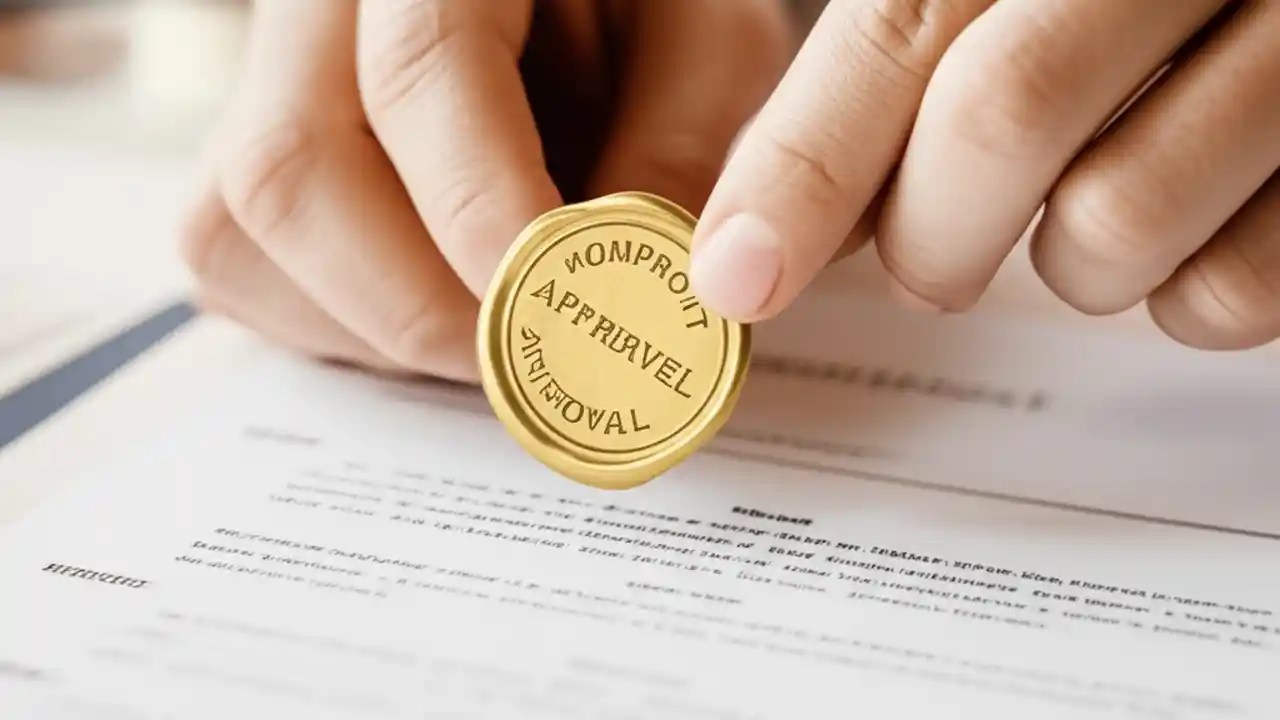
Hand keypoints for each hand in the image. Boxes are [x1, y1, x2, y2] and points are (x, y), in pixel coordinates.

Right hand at [182, 0, 789, 380]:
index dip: (481, 208)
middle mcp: (313, 9)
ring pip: (245, 235)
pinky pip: (247, 274)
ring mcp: (254, 86)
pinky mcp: (236, 164)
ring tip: (502, 334)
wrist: (563, 8)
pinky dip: (350, 329)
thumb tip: (655, 298)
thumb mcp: (700, 45)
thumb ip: (681, 148)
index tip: (563, 313)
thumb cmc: (636, 11)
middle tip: (537, 362)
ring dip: (385, 328)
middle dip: (423, 304)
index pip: (419, 68)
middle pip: (290, 171)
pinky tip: (444, 310)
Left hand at [691, 0, 1279, 349]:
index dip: (802, 164)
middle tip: (934, 260)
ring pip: (1115, 219)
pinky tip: (1193, 233)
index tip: (737, 271)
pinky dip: (1181, 297)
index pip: (899, 27)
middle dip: (932, 234)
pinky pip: (1231, 291)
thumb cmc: (1143, 7)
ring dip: (1069, 267)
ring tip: (1090, 217)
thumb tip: (768, 224)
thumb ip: (904, 68)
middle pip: (998, 117)